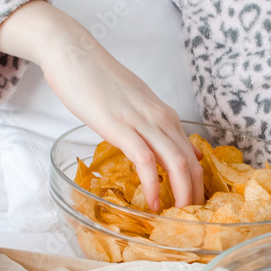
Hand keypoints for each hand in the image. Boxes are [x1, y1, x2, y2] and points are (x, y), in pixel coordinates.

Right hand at [0, 0, 203, 210]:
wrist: (74, 53)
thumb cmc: (98, 79)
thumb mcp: (134, 103)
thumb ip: (152, 124)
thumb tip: (167, 146)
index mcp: (164, 114)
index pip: (192, 153)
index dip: (196, 181)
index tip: (192, 203)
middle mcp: (161, 118)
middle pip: (190, 162)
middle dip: (195, 193)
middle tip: (191, 218)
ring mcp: (142, 122)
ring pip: (175, 163)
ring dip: (181, 193)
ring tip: (178, 216)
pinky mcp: (120, 127)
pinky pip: (146, 161)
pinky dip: (153, 185)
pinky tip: (152, 202)